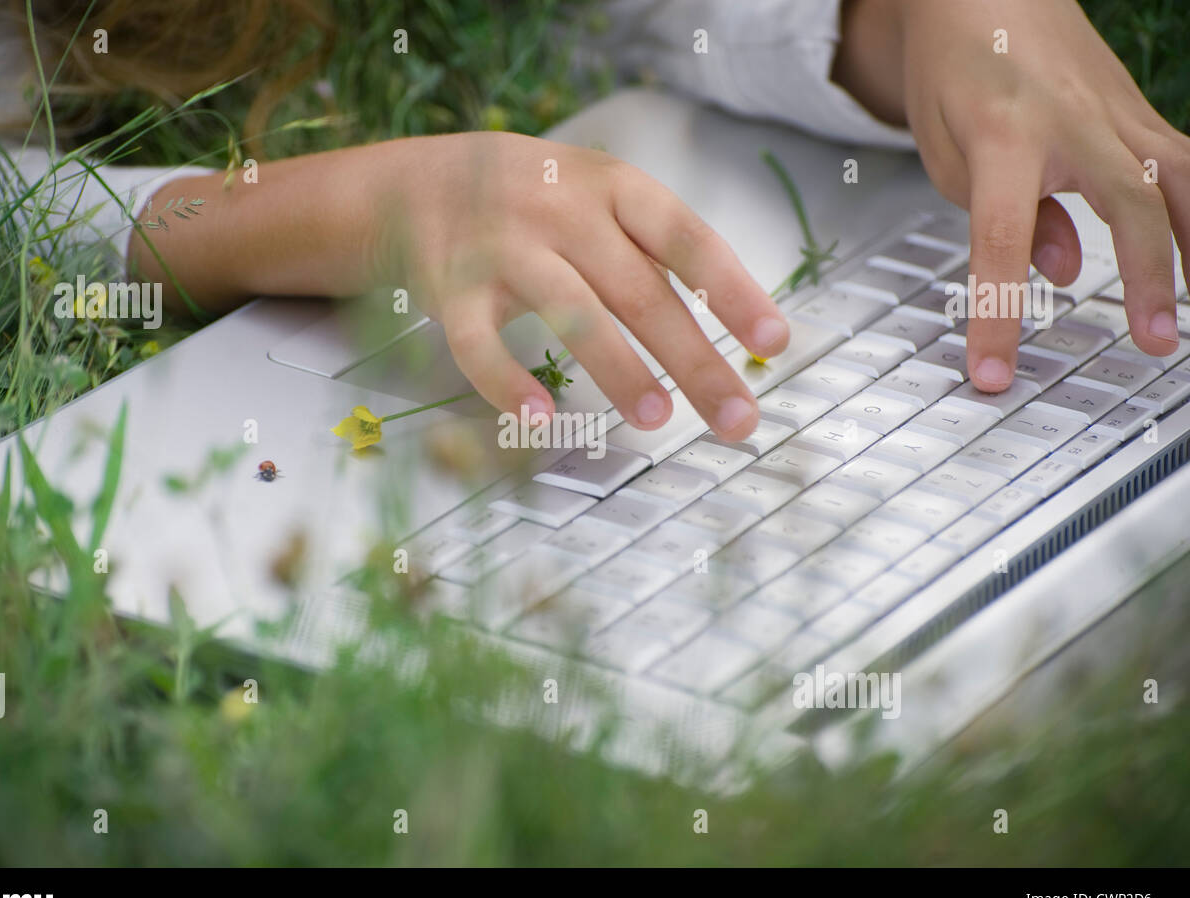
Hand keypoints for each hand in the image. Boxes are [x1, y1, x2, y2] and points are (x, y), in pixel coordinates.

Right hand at [372, 131, 788, 438]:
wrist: (415, 183)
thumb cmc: (531, 199)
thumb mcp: (597, 193)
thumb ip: (651, 247)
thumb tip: (734, 319)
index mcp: (612, 187)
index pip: (685, 239)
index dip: (733, 290)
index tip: (774, 343)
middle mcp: (561, 211)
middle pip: (639, 291)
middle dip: (695, 359)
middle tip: (737, 417)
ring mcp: (504, 249)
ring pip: (570, 313)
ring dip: (619, 369)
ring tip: (659, 419)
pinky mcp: (451, 290)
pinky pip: (479, 343)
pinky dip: (507, 384)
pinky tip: (542, 422)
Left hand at [836, 0, 1189, 391]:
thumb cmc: (955, 69)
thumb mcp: (949, 153)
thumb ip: (1004, 218)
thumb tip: (1063, 273)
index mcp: (1003, 137)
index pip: (1001, 242)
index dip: (999, 313)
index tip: (994, 372)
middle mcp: (1073, 122)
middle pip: (1130, 199)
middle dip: (1148, 276)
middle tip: (1154, 341)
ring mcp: (1118, 112)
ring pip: (1186, 175)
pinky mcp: (1140, 112)